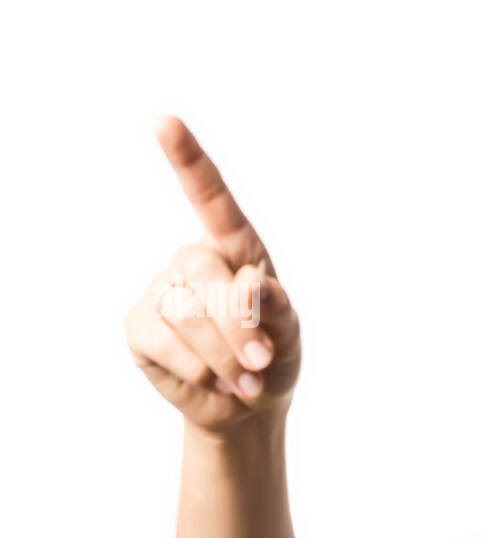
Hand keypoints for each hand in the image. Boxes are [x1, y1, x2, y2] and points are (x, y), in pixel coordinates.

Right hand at [125, 115, 300, 433]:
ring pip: (186, 312)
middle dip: (238, 323)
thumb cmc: (272, 356)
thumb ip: (276, 305)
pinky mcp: (140, 327)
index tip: (165, 122)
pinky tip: (213, 381)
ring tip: (244, 379)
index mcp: (235, 249)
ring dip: (224, 355)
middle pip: (204, 270)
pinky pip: (162, 340)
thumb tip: (248, 284)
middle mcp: (194, 260)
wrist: (248, 406)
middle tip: (260, 360)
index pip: (211, 199)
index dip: (188, 160)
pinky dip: (197, 368)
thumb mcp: (289, 332)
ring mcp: (162, 291)